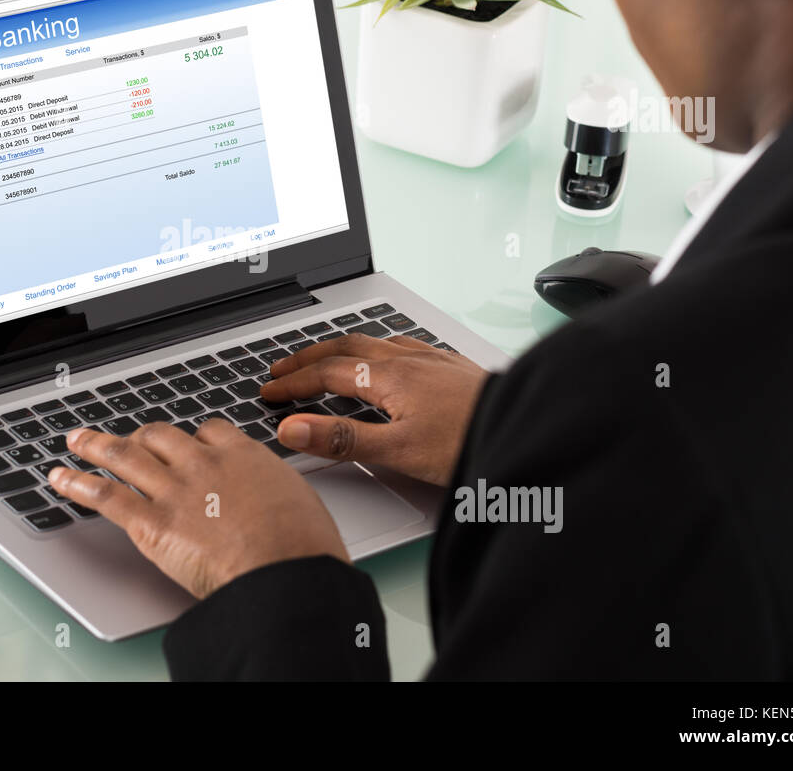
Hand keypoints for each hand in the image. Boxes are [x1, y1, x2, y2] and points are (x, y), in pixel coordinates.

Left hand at [48, 420, 347, 598]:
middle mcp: (204, 464)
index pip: (209, 431)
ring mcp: (175, 491)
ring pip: (125, 456)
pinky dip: (78, 484)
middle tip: (126, 435)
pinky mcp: (153, 523)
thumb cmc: (303, 548)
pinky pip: (106, 496)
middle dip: (139, 435)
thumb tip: (279, 506)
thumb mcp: (301, 505)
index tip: (188, 441)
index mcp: (244, 456)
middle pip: (161, 436)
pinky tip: (60, 478)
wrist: (285, 571)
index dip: (194, 437)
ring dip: (95, 446)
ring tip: (77, 440)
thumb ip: (277, 496)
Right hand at [262, 333, 489, 486]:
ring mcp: (432, 359)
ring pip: (375, 342)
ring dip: (341, 348)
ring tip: (325, 357)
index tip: (269, 391)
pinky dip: (376, 348)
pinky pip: (402, 345)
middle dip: (309, 357)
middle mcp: (409, 359)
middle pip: (346, 347)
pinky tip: (387, 358)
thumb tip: (293, 428)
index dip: (294, 382)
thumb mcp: (398, 451)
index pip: (327, 374)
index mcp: (390, 377)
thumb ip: (341, 440)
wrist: (523, 430)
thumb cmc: (470, 443)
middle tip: (282, 366)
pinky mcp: (452, 366)